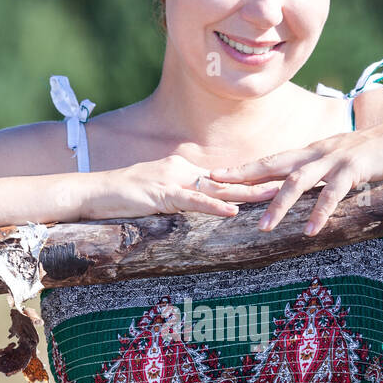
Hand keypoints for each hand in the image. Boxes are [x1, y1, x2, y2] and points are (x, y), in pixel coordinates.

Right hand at [81, 153, 281, 221]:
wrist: (92, 193)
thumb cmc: (122, 198)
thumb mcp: (158, 197)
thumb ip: (181, 200)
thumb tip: (201, 208)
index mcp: (184, 170)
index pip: (224, 176)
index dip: (252, 179)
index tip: (279, 179)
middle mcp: (182, 170)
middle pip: (228, 178)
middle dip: (260, 181)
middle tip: (291, 181)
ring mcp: (172, 180)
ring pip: (217, 187)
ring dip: (247, 192)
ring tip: (274, 195)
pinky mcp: (160, 194)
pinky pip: (192, 201)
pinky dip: (213, 206)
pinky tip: (233, 211)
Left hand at [209, 120, 382, 235]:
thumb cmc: (377, 152)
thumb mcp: (343, 161)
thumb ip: (324, 175)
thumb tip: (307, 193)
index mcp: (312, 152)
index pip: (270, 161)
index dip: (242, 169)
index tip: (215, 176)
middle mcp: (317, 153)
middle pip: (273, 165)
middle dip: (243, 178)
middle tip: (216, 189)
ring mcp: (335, 159)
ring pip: (298, 182)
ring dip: (279, 205)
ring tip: (263, 227)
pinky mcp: (355, 168)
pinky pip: (333, 193)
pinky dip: (321, 212)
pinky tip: (310, 231)